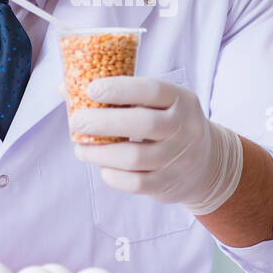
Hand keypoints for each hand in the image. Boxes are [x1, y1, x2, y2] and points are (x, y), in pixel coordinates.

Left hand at [66, 76, 243, 214]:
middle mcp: (185, 128)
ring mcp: (179, 158)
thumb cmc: (167, 123)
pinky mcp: (169, 184)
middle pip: (143, 124)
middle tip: (77, 122)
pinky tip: (103, 167)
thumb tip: (65, 88)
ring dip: (100, 153)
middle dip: (104, 122)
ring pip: (135, 157)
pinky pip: (136, 183)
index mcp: (181, 99)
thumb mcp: (156, 103)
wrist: (206, 162)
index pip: (152, 89)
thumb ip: (118, 95)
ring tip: (81, 149)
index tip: (91, 89)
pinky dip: (112, 175)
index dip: (120, 88)